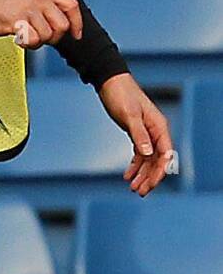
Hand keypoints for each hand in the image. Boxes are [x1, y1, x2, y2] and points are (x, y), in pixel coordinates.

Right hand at [0, 0, 82, 46]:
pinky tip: (19, 38)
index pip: (72, 5)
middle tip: (40, 37)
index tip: (76, 35)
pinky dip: (27, 44)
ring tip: (26, 36)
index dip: (77, 23)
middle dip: (54, 37)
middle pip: (62, 25)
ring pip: (48, 35)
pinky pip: (33, 40)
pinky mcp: (17, 20)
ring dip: (38, 42)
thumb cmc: (2, 4)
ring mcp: (28, 8)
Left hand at [99, 73, 173, 196]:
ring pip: (148, 159)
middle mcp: (156, 131)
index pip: (164, 155)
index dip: (159, 171)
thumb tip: (148, 153)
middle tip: (140, 192)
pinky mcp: (136, 132)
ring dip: (142, 174)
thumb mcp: (129, 115)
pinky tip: (128, 175)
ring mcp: (147, 132)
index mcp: (159, 127)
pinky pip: (139, 154)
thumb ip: (139, 134)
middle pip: (157, 160)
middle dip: (150, 177)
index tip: (150, 184)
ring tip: (134, 188)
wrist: (109, 81)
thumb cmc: (120, 95)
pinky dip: (135, 165)